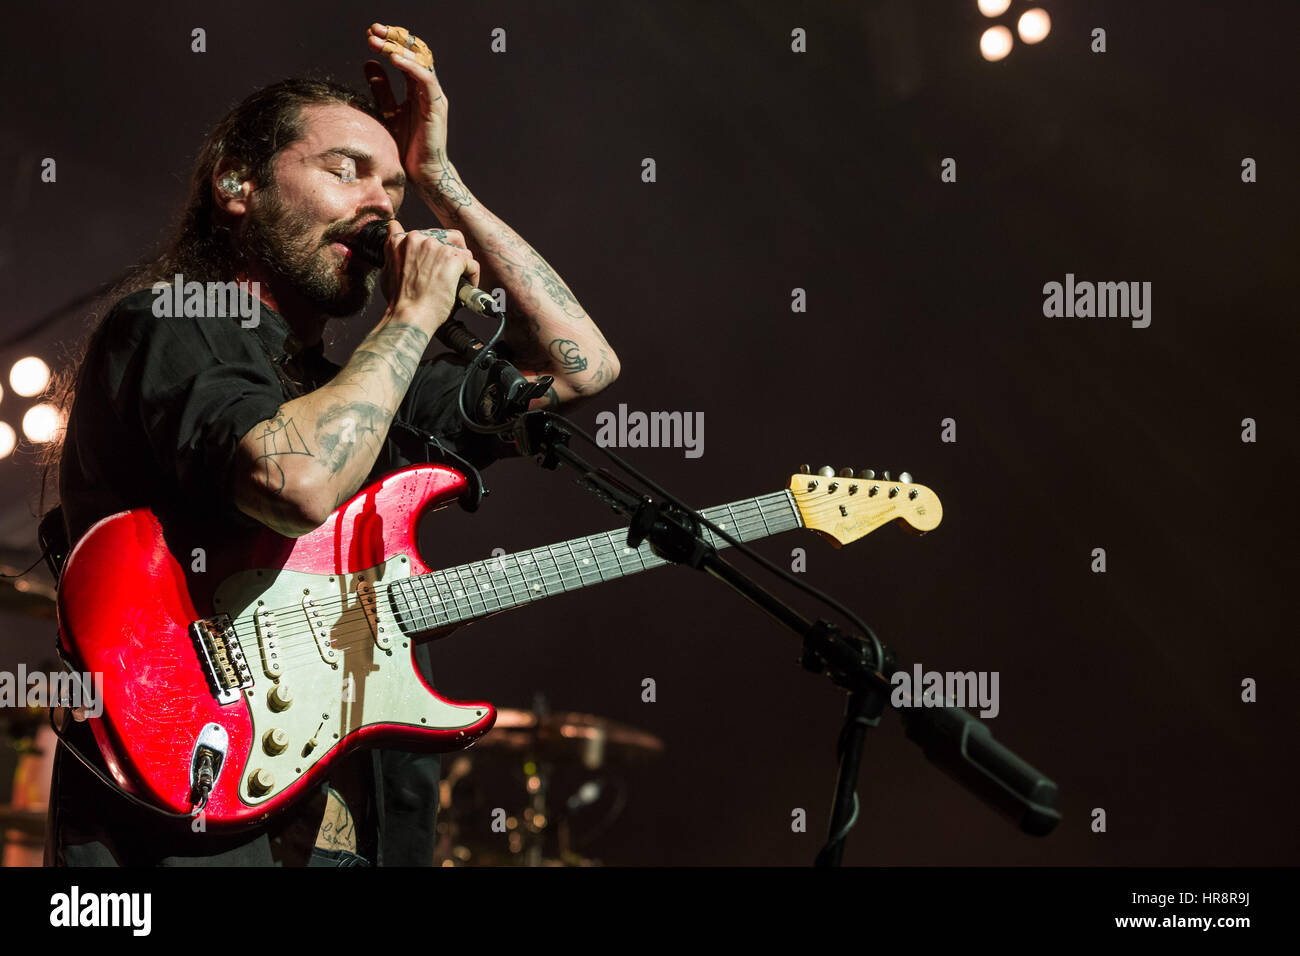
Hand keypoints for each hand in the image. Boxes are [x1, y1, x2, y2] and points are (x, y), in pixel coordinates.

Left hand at [364, 23, 451, 191]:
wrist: (422, 174)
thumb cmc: (407, 147)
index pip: (405, 57)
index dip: (389, 42)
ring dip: (398, 48)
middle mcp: (427, 89)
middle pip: (414, 54)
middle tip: (372, 30)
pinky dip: (410, 67)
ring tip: (379, 42)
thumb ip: (382, 89)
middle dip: (393, 39)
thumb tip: (369, 63)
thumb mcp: (388, 111)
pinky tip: (393, 59)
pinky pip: (425, 80)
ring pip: (421, 62)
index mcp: (416, 89)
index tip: (369, 34)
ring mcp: (433, 97)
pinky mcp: (436, 107)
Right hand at [380, 220, 480, 333]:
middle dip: (452, 257)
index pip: (429, 234)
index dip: (437, 250)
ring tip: (456, 284)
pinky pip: (472, 264)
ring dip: (463, 267)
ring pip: (462, 251)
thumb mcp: (387, 268)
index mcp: (403, 240)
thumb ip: (393, 247)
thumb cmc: (400, 301)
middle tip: (449, 275)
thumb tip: (393, 228)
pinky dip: (472, 278)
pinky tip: (462, 290)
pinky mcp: (453, 259)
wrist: (410, 316)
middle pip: (448, 239)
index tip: (437, 263)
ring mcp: (437, 248)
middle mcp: (419, 239)